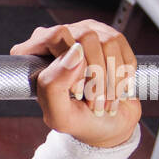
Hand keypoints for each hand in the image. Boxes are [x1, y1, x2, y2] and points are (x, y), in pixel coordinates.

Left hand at [9, 20, 141, 148]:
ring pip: (107, 41)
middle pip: (85, 37)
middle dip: (96, 74)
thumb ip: (53, 86)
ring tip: (105, 100)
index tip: (76, 92)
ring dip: (111, 78)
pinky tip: (116, 89)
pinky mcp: (106, 37)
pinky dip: (123, 73)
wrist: (107, 124)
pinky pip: (120, 44)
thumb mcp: (58, 116)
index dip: (70, 64)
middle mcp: (57, 38)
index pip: (54, 37)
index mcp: (34, 54)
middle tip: (93, 101)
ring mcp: (83, 33)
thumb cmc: (78, 121)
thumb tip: (74, 53)